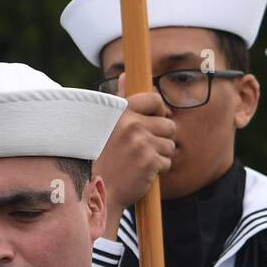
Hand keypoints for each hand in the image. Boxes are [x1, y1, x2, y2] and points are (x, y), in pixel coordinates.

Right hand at [92, 73, 175, 233]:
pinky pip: (167, 161)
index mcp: (121, 111)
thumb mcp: (104, 124)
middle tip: (145, 149)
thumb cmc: (100, 157)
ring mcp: (142, 143)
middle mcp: (132, 124)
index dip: (159, 111)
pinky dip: (158, 169)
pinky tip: (142, 172)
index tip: (155, 121)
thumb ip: (119, 99)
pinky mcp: (150, 162)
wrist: (96, 191)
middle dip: (161, 137)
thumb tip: (124, 75)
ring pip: (169, 144)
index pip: (154, 99)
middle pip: (168, 124)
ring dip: (160, 154)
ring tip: (141, 161)